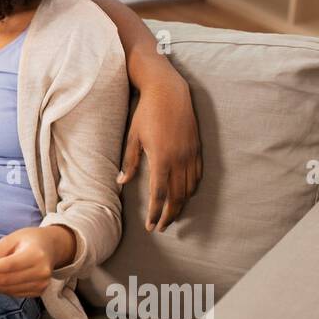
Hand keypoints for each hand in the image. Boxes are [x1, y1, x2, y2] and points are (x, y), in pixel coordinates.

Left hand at [0, 225, 74, 297]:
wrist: (50, 247)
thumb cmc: (29, 240)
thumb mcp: (11, 238)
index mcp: (35, 255)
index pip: (8, 265)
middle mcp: (41, 272)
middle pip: (6, 280)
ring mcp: (41, 284)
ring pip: (7, 289)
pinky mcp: (38, 292)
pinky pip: (13, 293)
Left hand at [118, 64, 201, 232]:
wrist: (169, 92)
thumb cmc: (146, 113)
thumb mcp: (133, 137)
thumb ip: (129, 162)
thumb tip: (121, 182)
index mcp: (161, 159)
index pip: (159, 195)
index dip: (155, 213)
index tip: (151, 226)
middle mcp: (179, 160)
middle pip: (177, 197)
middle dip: (169, 215)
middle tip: (161, 226)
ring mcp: (190, 154)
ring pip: (189, 188)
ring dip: (181, 205)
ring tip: (172, 214)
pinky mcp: (197, 148)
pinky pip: (197, 175)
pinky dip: (192, 188)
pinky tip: (185, 193)